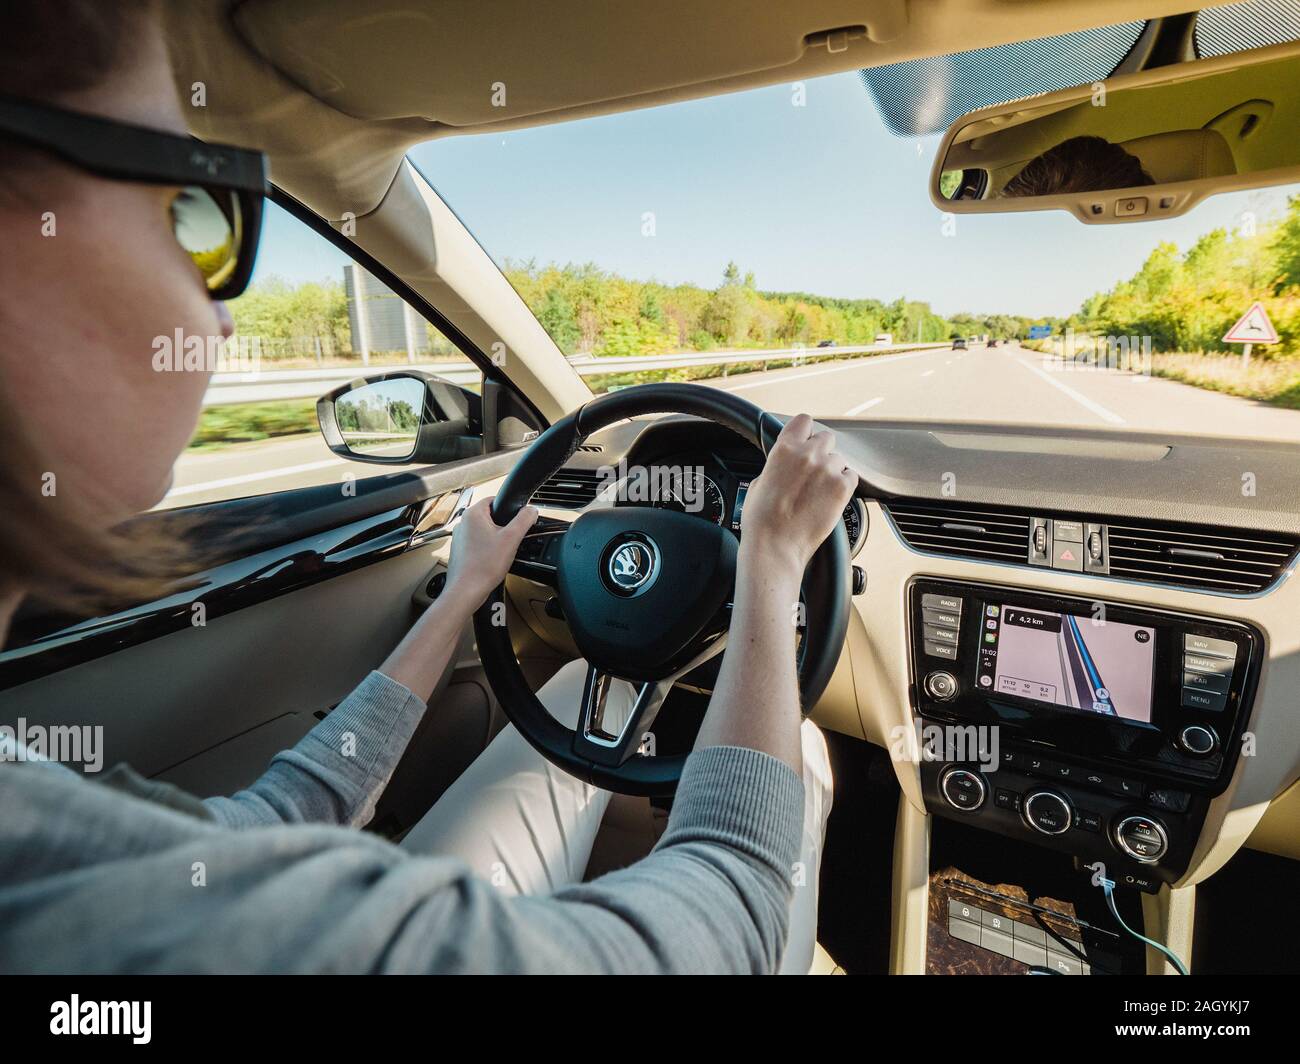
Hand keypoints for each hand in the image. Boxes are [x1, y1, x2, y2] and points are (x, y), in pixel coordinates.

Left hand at [443, 498, 537, 606]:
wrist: (467, 590)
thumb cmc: (484, 566)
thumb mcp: (512, 539)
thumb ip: (524, 520)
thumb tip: (531, 510)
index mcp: (473, 514)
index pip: (494, 499)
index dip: (509, 509)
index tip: (516, 521)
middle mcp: (463, 523)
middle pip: (491, 517)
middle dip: (503, 527)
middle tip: (510, 540)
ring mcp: (460, 538)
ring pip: (485, 531)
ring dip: (495, 539)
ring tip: (500, 553)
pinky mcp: (461, 551)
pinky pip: (479, 544)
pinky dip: (487, 550)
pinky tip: (492, 561)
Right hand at [740, 414, 855, 577]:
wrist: (775, 546)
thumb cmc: (762, 521)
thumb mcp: (758, 482)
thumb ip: (777, 466)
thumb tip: (785, 466)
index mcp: (784, 449)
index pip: (804, 420)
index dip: (805, 431)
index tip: (805, 440)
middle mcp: (808, 454)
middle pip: (826, 437)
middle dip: (821, 451)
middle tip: (814, 471)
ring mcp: (827, 470)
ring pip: (839, 458)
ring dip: (833, 470)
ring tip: (820, 491)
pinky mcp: (842, 487)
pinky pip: (851, 476)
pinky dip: (844, 485)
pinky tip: (830, 498)